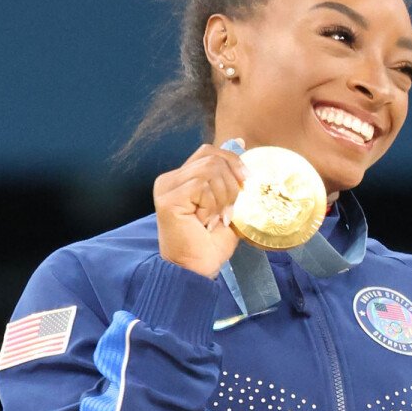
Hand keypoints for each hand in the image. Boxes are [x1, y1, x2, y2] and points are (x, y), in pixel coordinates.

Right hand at [153, 142, 246, 278]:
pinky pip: (202, 186)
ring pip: (209, 171)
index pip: (209, 152)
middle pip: (211, 158)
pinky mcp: (168, 199)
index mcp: (182, 178)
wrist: (197, 269)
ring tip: (216, 218)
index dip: (232, 161)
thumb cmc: (210, 243)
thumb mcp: (227, 203)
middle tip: (228, 211)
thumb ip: (230, 178)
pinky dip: (212, 205)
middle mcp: (169, 180)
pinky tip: (205, 221)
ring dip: (223, 198)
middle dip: (231, 184)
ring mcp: (166, 188)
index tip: (246, 182)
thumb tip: (239, 141)